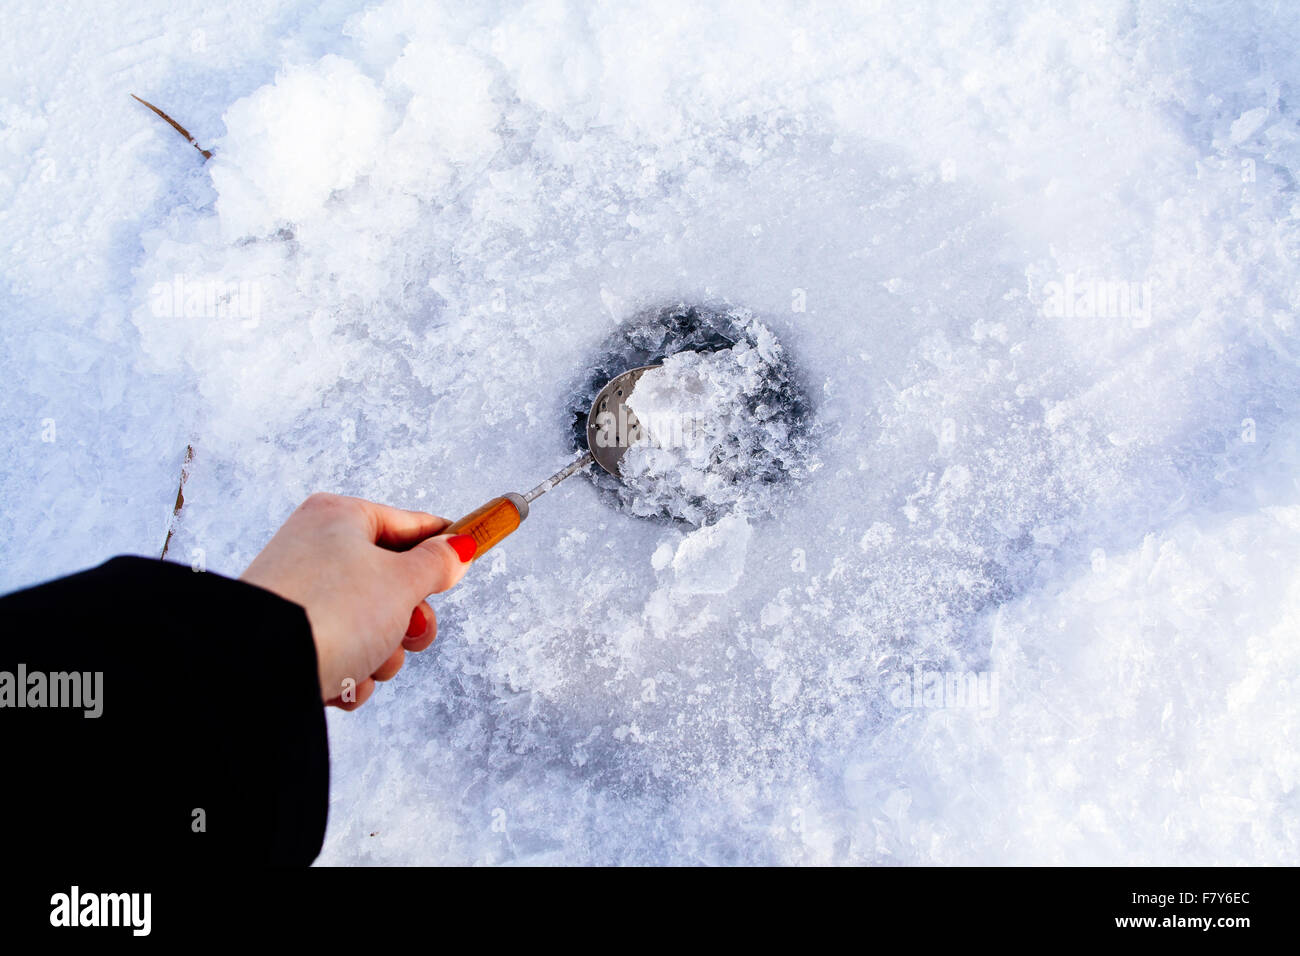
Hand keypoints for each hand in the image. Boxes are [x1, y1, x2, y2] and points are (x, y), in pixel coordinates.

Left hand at [241, 493, 475, 708]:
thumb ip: (437, 564)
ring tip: (365, 662)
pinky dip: (349, 672)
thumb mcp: (401, 582)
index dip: (442, 546)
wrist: (260, 668)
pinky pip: (341, 652)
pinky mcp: (288, 638)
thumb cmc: (330, 612)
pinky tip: (338, 681)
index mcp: (339, 518)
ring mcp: (300, 595)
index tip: (470, 557)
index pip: (409, 525)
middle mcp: (315, 550)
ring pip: (370, 625)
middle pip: (391, 583)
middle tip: (409, 632)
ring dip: (380, 653)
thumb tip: (459, 548)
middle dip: (407, 620)